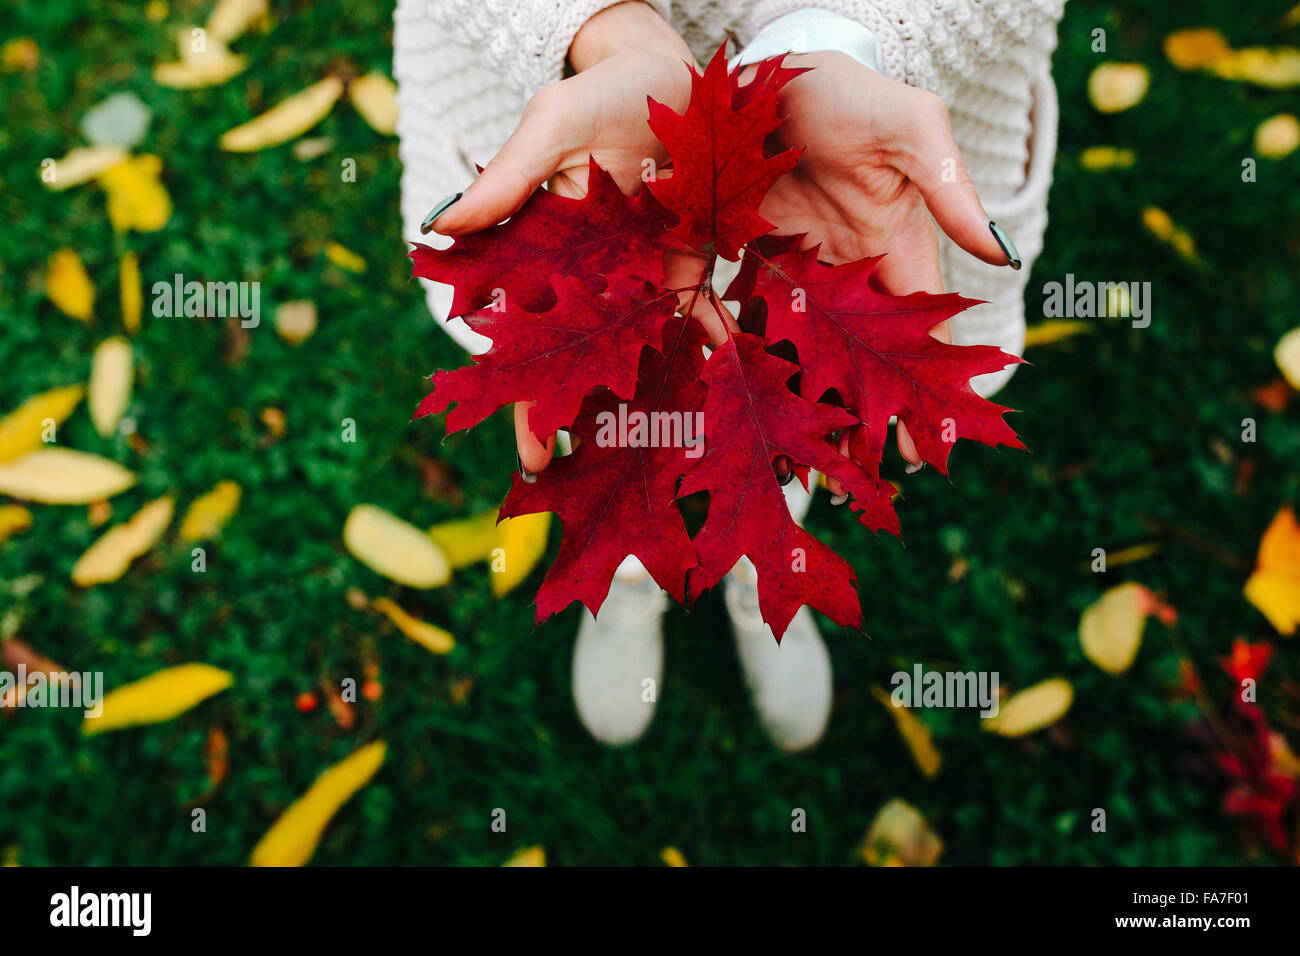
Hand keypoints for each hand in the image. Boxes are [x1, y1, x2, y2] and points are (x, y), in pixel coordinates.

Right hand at [426, 2, 704, 475]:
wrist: (671, 72)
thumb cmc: (601, 92)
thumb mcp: (553, 124)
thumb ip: (509, 177)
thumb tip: (441, 228)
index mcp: (549, 255)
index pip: (527, 339)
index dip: (524, 400)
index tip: (529, 457)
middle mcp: (592, 278)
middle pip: (578, 364)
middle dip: (578, 425)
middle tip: (580, 492)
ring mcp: (641, 276)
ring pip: (633, 356)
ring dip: (638, 411)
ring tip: (647, 473)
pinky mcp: (689, 264)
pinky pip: (696, 320)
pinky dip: (703, 358)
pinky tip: (716, 404)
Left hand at [750, 52, 1013, 481]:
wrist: (766, 64)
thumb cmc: (849, 92)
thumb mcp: (910, 130)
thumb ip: (950, 187)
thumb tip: (1004, 256)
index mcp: (888, 252)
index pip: (914, 334)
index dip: (920, 390)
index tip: (925, 450)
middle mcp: (835, 273)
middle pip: (847, 359)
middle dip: (849, 419)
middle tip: (840, 482)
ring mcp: (779, 266)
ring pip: (786, 349)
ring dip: (786, 402)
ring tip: (778, 464)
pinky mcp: (725, 249)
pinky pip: (717, 305)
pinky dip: (711, 342)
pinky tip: (704, 384)